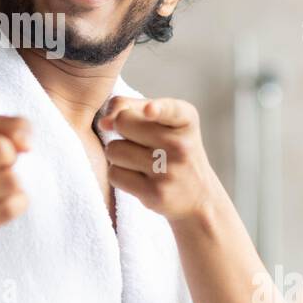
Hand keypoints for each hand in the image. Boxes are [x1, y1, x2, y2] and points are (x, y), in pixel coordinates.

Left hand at [98, 96, 226, 224]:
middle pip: (123, 122)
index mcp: (186, 120)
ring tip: (140, 161)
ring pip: (113, 149)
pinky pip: (114, 174)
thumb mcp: (166, 121)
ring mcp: (168, 170)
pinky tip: (138, 177)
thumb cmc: (173, 149)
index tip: (149, 111)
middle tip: (139, 141)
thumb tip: (104, 122)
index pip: (170, 110)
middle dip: (122, 130)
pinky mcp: (155, 193)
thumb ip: (133, 107)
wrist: (198, 195)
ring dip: (118, 154)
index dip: (157, 108)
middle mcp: (181, 145)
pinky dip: (119, 174)